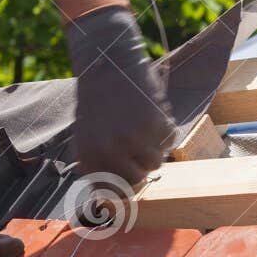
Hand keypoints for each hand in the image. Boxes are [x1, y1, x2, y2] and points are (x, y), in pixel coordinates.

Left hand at [67, 5, 175, 184]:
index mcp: (89, 157)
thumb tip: (110, 194)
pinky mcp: (153, 124)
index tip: (129, 178)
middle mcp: (109, 152)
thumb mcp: (86, 134)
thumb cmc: (97, 100)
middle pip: (138, 179)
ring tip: (144, 129)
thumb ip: (97, 163)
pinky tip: (153, 114)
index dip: (124, 185)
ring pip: (156, 163)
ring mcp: (132, 139)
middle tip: (138, 148)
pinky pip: (169, 141)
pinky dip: (166, 130)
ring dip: (154, 149)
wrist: (107, 62)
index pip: (112, 190)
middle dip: (140, 166)